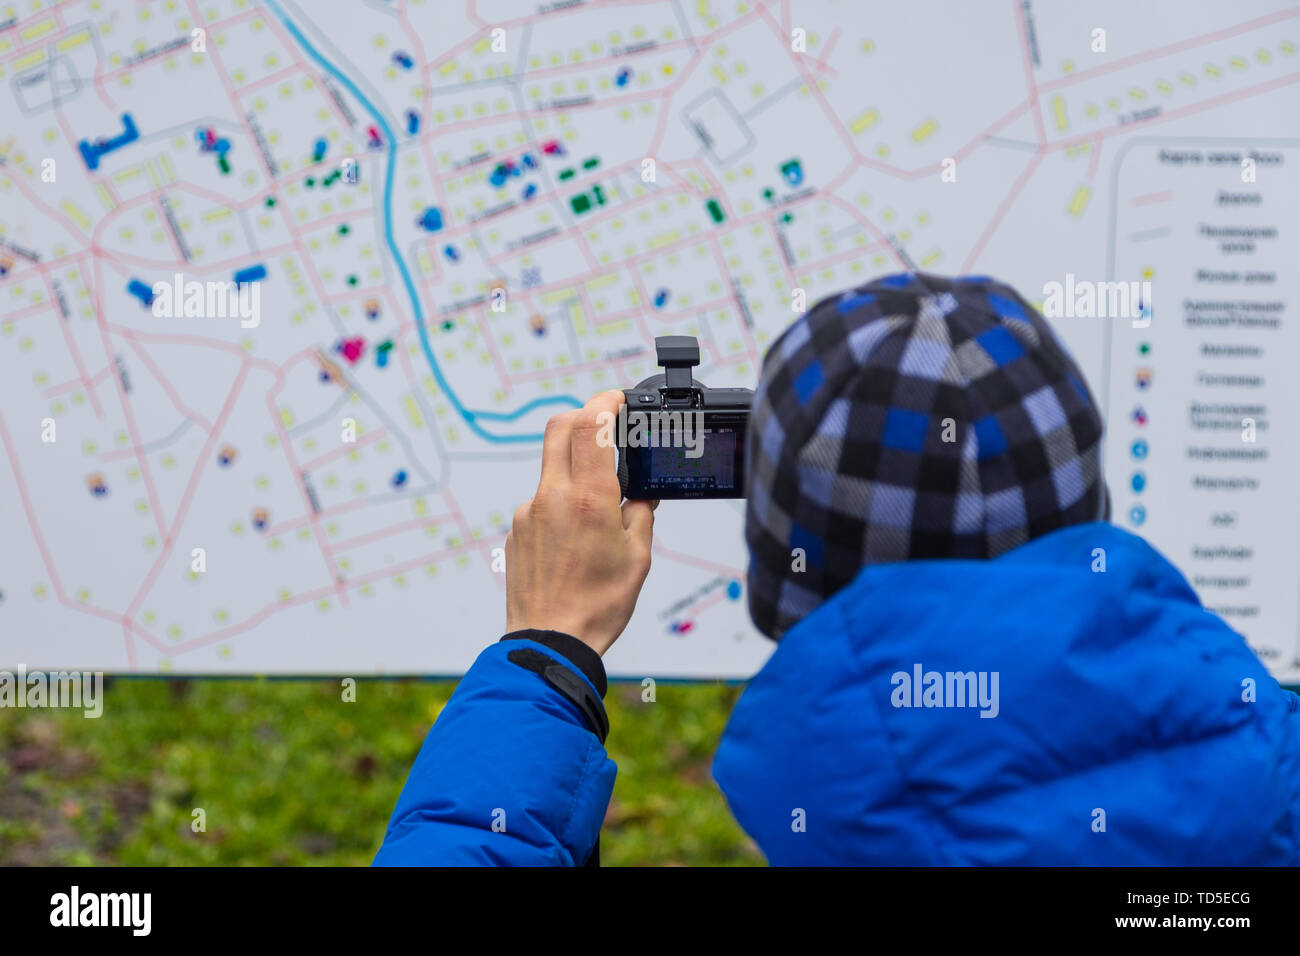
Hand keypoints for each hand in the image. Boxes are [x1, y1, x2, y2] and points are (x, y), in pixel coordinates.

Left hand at [505, 390, 655, 655]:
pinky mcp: (517, 528)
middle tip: (606, 429)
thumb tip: (641, 494)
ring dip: (575, 467)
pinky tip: (576, 535)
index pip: (590, 424)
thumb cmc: (598, 605)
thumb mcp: (638, 557)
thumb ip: (640, 514)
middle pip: (560, 428)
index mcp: (590, 500)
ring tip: (599, 504)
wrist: (550, 640)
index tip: (617, 399)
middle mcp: (553, 497)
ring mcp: (530, 512)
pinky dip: (561, 502)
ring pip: (552, 466)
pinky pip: (541, 499)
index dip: (604, 400)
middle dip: (584, 417)